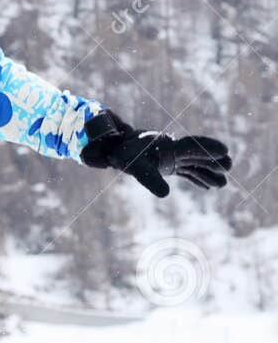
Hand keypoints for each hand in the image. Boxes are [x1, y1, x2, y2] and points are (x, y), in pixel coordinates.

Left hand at [80, 109, 231, 197]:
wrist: (113, 149)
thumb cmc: (124, 156)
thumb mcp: (136, 168)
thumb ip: (150, 179)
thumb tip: (165, 195)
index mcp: (168, 147)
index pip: (193, 147)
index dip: (208, 149)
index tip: (224, 151)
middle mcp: (172, 150)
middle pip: (198, 155)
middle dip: (213, 161)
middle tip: (229, 166)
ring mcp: (170, 157)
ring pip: (194, 164)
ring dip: (208, 173)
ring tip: (223, 183)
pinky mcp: (167, 165)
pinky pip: (186, 171)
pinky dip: (197, 178)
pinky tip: (208, 187)